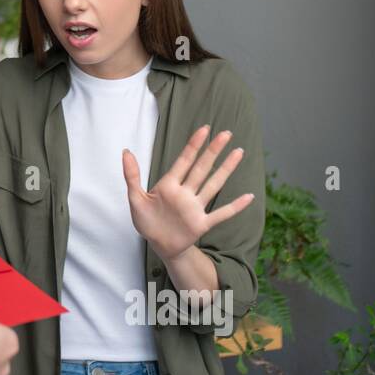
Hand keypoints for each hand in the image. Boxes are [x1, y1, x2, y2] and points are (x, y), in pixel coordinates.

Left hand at [121, 125, 255, 261]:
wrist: (158, 245)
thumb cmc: (147, 221)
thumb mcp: (135, 199)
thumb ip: (132, 176)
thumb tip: (126, 151)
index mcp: (169, 185)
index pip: (184, 161)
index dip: (193, 145)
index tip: (204, 129)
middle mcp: (186, 193)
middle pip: (202, 168)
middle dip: (213, 151)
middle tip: (226, 133)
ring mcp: (195, 207)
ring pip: (214, 185)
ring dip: (226, 169)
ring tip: (238, 152)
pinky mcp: (201, 223)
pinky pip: (221, 214)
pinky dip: (235, 206)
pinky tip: (249, 197)